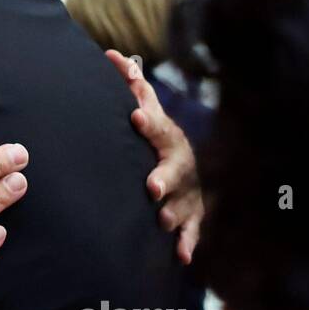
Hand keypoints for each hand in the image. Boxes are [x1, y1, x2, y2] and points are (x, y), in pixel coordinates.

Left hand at [104, 49, 202, 263]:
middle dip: (166, 176)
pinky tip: (180, 255)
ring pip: (184, 203)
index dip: (149, 122)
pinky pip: (192, 231)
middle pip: (176, 168)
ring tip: (161, 219)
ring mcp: (189, 191)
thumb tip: (113, 55)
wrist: (195, 170)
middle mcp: (181, 164)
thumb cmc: (159, 139)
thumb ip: (133, 86)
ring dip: (173, 211)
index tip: (136, 117)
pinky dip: (187, 242)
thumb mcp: (150, 113)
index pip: (158, 127)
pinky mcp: (192, 215)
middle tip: (152, 186)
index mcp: (167, 138)